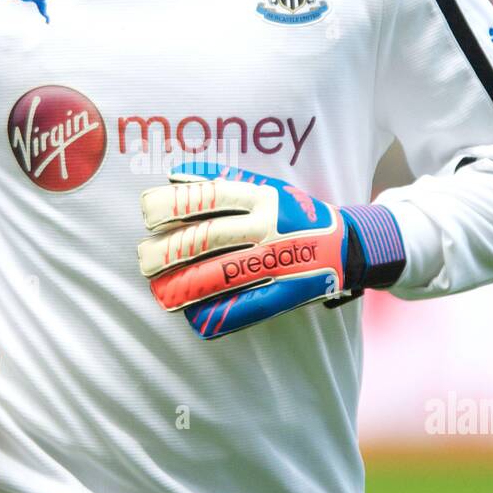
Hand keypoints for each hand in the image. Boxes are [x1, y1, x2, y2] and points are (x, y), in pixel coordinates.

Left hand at [137, 161, 404, 338]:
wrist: (348, 246)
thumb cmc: (296, 214)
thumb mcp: (267, 186)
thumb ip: (223, 181)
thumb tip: (173, 175)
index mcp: (262, 196)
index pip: (208, 196)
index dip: (173, 203)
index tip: (146, 214)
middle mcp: (268, 226)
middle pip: (207, 237)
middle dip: (168, 250)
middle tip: (144, 260)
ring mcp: (278, 261)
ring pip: (220, 274)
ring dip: (183, 285)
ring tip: (159, 291)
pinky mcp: (286, 293)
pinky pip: (245, 307)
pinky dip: (216, 313)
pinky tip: (192, 316)